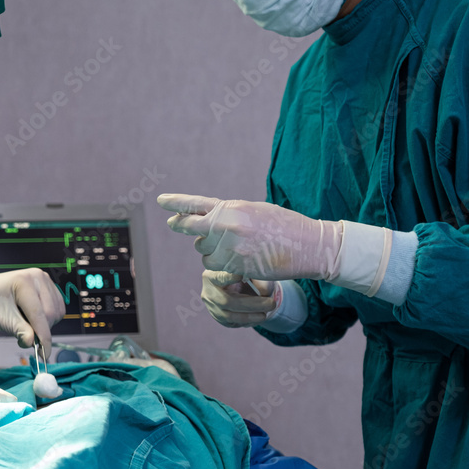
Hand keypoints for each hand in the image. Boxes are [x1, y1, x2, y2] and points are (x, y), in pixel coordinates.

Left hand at [0, 269, 65, 348]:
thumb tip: (31, 342)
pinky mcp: (50, 286)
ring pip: (57, 313)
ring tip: (24, 321)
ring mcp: (45, 280)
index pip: (38, 314)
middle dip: (40, 331)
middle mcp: (37, 277)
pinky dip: (48, 319)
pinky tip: (33, 317)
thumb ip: (17, 329)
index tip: (44, 355)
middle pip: (50, 314)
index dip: (43, 337)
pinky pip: (58, 309)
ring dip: (44, 325)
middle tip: (21, 334)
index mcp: (23, 281)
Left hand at [157, 194, 341, 281]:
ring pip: (202, 251)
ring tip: (236, 248)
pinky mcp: (234, 263)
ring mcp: (229, 244)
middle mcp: (226, 223)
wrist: (308, 244)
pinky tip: (239, 261)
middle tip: (174, 225)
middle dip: (184, 228)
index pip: (196, 204)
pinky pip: (214, 266)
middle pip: (191, 228)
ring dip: (212, 252)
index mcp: (232, 207)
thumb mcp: (254, 211)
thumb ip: (229, 214)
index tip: (160, 201)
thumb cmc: (284, 226)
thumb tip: (207, 221)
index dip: (176, 203)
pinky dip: (221, 266)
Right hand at [202, 270, 277, 327]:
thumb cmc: (244, 275)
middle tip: (271, 303)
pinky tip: (258, 317)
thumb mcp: (250, 272)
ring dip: (250, 316)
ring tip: (265, 314)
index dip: (228, 277)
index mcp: (212, 275)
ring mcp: (211, 307)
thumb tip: (263, 293)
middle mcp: (208, 291)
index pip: (218, 277)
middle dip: (251, 304)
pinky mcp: (218, 318)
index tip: (240, 275)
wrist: (236, 286)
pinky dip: (248, 321)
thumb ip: (257, 278)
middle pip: (226, 301)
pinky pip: (232, 323)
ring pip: (228, 316)